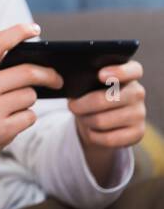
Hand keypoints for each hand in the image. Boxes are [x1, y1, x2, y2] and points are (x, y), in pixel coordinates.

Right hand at [0, 23, 61, 198]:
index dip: (17, 32)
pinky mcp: (2, 129)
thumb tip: (32, 56)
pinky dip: (26, 117)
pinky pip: (30, 116)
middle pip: (27, 73)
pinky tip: (10, 121)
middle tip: (57, 79)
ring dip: (28, 101)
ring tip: (11, 107)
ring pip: (30, 96)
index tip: (34, 29)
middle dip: (48, 75)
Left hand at [70, 60, 146, 185]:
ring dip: (85, 121)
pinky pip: (108, 138)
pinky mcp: (137, 133)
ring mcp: (140, 114)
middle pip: (104, 100)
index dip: (118, 72)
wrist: (101, 121)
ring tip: (83, 117)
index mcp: (128, 74)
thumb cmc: (91, 95)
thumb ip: (85, 79)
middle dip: (81, 105)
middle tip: (72, 106)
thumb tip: (69, 82)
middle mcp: (137, 92)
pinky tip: (92, 130)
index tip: (100, 75)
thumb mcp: (88, 84)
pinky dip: (93, 136)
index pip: (132, 70)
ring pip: (101, 121)